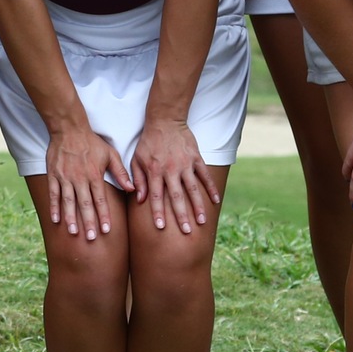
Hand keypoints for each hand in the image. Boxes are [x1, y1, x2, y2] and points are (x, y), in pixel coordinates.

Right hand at [42, 122, 130, 241]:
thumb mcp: (110, 154)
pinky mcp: (54, 175)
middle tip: (91, 238)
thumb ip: (120, 172)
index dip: (104, 216)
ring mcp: (66, 178)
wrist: (69, 128)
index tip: (107, 230)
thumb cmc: (91, 142)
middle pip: (85, 204)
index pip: (101, 200)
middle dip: (89, 222)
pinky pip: (54, 194)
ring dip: (71, 218)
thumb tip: (132, 189)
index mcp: (95, 175)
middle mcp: (80, 178)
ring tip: (74, 232)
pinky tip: (55, 219)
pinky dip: (54, 207)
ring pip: (69, 201)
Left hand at [130, 116, 218, 234]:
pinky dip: (210, 188)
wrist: (165, 119)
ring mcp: (185, 164)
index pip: (156, 196)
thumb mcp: (136, 158)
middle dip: (181, 215)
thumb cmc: (148, 142)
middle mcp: (170, 169)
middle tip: (187, 232)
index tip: (160, 227)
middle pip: (176, 196)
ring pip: (192, 189)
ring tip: (202, 221)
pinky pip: (204, 175)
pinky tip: (216, 201)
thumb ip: (138, 179)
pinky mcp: (196, 158)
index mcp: (154, 171)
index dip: (158, 212)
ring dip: (198, 206)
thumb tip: (139, 199)